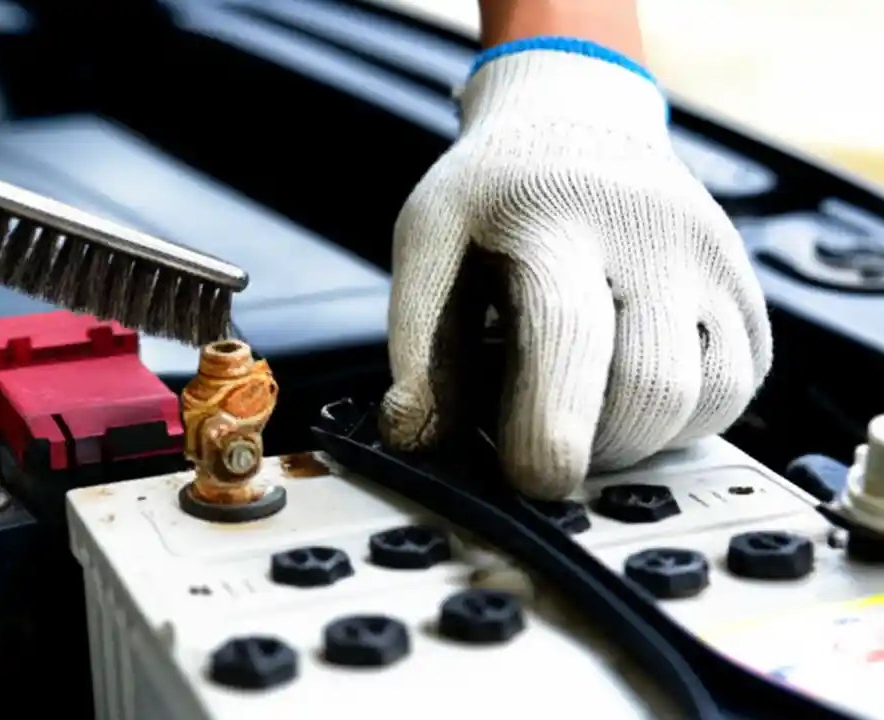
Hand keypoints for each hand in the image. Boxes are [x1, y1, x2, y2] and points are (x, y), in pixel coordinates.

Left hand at [381, 48, 771, 499]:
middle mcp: (652, 235)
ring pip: (708, 396)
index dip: (550, 427)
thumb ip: (418, 342)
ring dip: (644, 437)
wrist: (574, 117)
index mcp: (554, 220)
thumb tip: (415, 436)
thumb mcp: (429, 241)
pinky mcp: (746, 284)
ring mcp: (711, 258)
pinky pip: (737, 386)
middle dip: (596, 445)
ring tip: (586, 407)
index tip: (530, 478)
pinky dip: (684, 418)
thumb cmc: (493, 194)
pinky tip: (629, 389)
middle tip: (545, 436)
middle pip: (654, 387)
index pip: (568, 333)